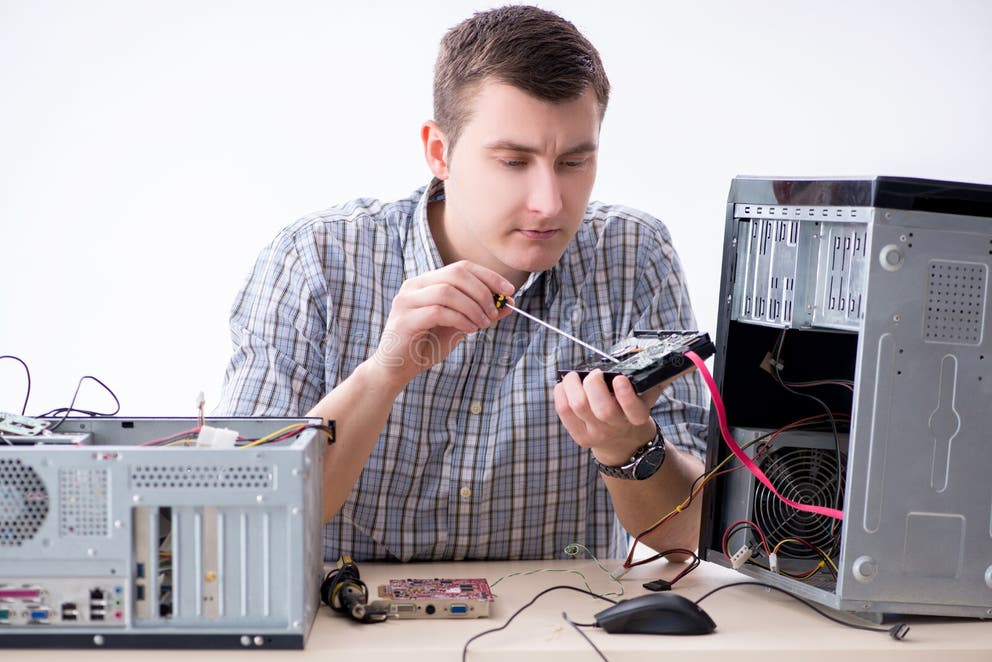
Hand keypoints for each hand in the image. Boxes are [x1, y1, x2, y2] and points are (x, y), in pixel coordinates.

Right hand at [370, 260, 514, 386]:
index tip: (508, 291)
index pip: (461, 268)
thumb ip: (480, 313)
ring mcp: (406, 301)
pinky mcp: (404, 319)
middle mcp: (414, 285)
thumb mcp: (459, 326)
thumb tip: (509, 304)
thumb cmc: (426, 346)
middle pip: (455, 274)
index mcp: (426, 282)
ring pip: (448, 291)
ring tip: (483, 324)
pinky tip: (469, 329)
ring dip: (473, 307)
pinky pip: (438, 311)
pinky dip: (460, 319)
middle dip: (482, 291)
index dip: (488, 276)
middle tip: (494, 312)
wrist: (395, 370)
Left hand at [553, 367, 694, 465]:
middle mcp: (617, 427)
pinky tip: (564, 385)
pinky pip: (564, 414)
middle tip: (594, 373)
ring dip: (573, 386)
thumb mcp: (649, 394)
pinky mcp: (579, 436)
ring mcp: (596, 434)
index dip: (625, 395)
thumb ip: (662, 376)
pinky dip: (560, 395)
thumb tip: (686, 360)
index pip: (633, 410)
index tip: (619, 378)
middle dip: (594, 385)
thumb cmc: (634, 408)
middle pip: (602, 409)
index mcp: (637, 417)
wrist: (623, 442)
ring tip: (574, 375)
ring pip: (579, 408)